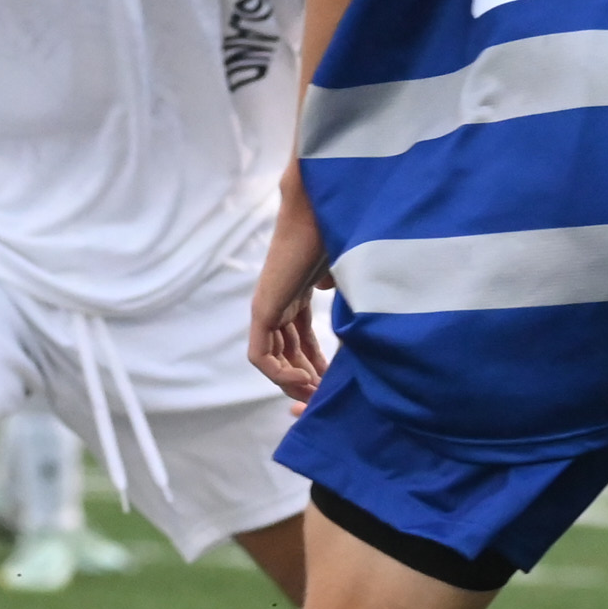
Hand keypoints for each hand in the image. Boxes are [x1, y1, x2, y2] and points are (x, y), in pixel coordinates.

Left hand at [247, 166, 335, 400]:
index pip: (300, 342)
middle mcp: (279, 303)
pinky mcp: (262, 309)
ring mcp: (267, 306)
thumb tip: (347, 300)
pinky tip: (304, 382)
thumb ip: (344, 292)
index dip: (317, 366)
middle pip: (287, 355)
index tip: (336, 383)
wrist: (323, 210)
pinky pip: (260, 356)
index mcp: (296, 295)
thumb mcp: (346, 274)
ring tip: (317, 396)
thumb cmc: (339, 234)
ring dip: (293, 382)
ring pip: (273, 359)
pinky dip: (277, 374)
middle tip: (327, 398)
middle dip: (307, 380)